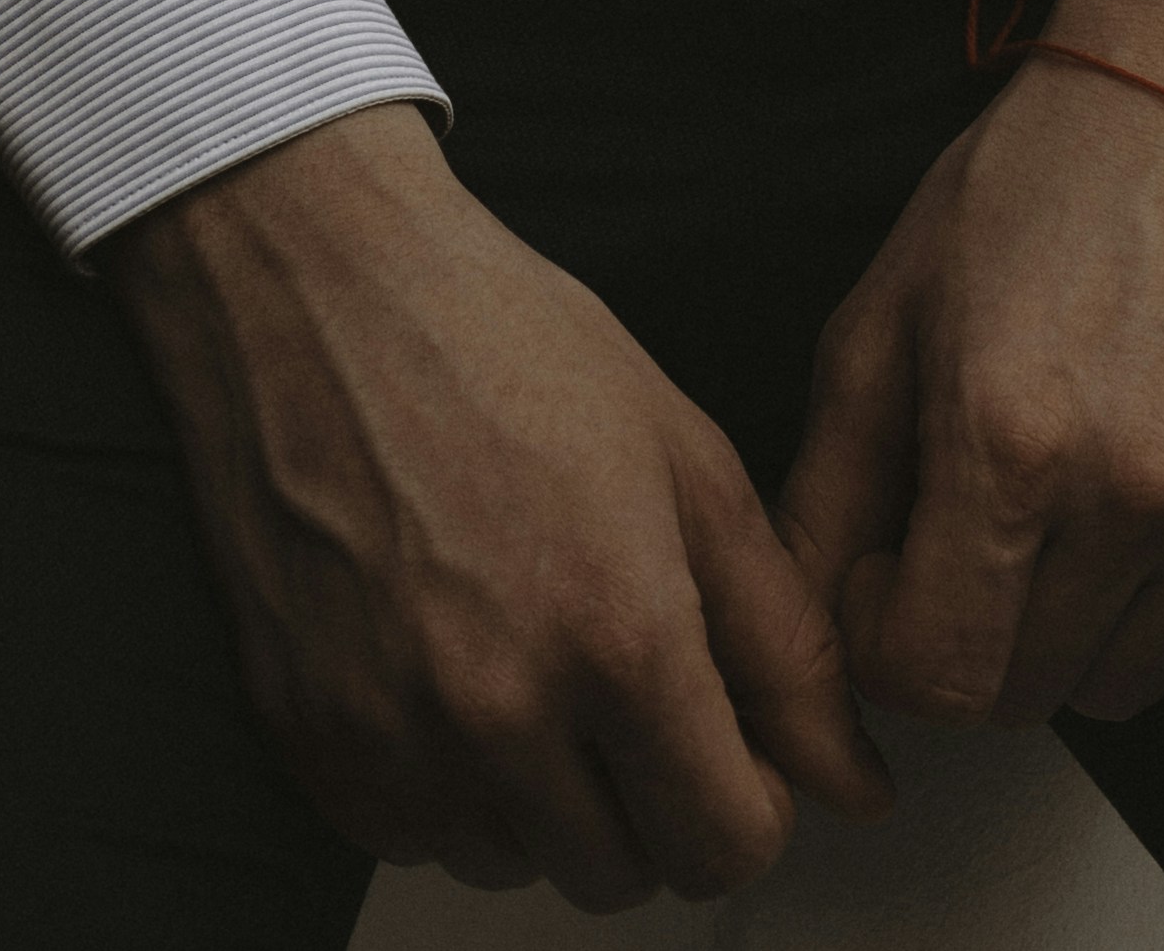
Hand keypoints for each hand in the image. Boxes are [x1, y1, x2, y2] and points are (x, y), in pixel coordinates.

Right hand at [106, 101, 893, 907]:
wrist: (317, 288)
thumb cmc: (493, 339)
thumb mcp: (686, 460)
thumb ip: (782, 639)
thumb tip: (851, 777)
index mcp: (615, 633)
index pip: (725, 848)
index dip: (750, 804)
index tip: (733, 753)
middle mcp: (500, 711)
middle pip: (624, 875)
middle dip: (652, 800)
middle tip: (630, 685)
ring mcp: (393, 738)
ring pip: (517, 865)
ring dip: (545, 799)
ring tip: (531, 653)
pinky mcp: (313, 744)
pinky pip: (414, 838)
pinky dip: (447, 784)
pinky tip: (450, 663)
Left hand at [777, 0, 1163, 733]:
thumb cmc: (1038, 178)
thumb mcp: (891, 303)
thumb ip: (831, 480)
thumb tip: (804, 614)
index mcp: (1006, 438)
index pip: (934, 675)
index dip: (886, 644)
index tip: (891, 576)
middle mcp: (1128, 488)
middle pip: (1026, 691)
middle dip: (972, 634)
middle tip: (972, 534)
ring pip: (1124, 686)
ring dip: (1072, 635)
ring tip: (1061, 516)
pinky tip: (1141, 527)